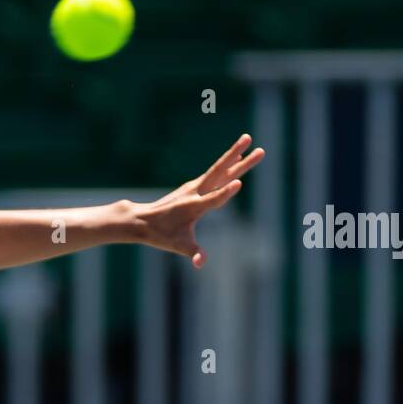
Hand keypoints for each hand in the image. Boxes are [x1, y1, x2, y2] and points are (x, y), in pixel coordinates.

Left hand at [134, 133, 264, 268]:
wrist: (142, 220)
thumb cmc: (161, 235)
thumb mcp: (178, 246)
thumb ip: (193, 253)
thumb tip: (201, 263)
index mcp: (193, 207)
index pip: (213, 199)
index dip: (225, 193)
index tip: (239, 183)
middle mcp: (195, 192)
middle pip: (220, 174)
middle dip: (239, 162)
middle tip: (260, 150)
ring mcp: (194, 187)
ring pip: (219, 169)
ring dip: (235, 155)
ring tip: (249, 140)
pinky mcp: (194, 186)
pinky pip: (214, 172)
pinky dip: (226, 163)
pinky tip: (237, 156)